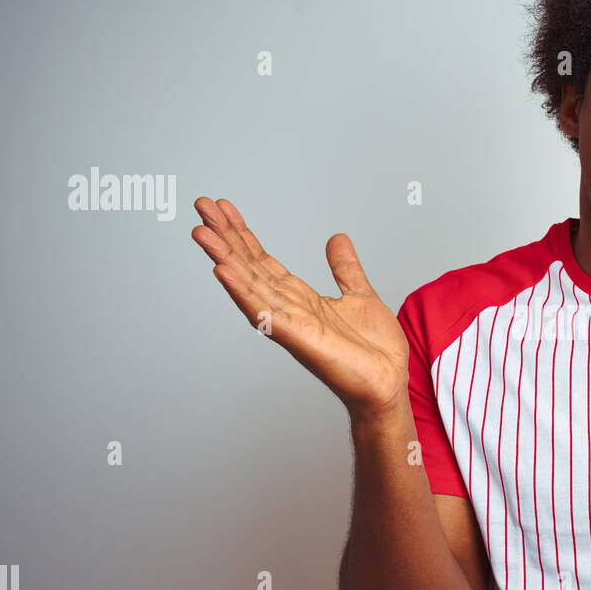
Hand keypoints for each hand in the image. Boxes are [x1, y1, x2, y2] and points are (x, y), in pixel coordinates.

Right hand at [191, 197, 408, 418]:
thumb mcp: (359, 295)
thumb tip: (337, 239)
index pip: (263, 260)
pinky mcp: (298, 338)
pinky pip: (264, 312)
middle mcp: (288, 309)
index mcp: (300, 298)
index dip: (243, 234)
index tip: (223, 209)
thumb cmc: (373, 350)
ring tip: (201, 233)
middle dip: (225, 237)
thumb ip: (344, 268)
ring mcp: (289, 323)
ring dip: (224, 258)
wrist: (389, 382)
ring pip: (249, 285)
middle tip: (201, 206)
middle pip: (249, 267)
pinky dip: (243, 291)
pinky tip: (223, 271)